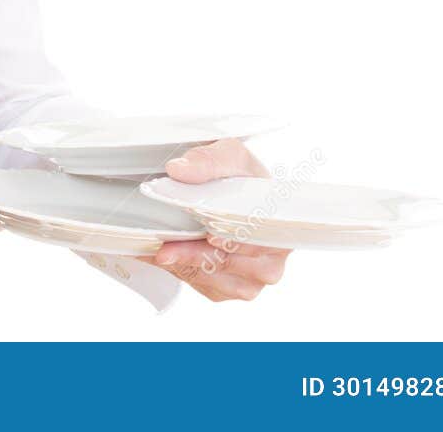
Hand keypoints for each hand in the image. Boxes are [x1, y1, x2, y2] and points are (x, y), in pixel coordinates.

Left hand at [143, 137, 289, 302]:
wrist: (229, 190)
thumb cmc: (239, 176)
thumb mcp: (228, 155)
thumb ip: (207, 161)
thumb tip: (180, 170)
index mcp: (280, 227)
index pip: (258, 240)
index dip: (234, 240)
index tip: (210, 236)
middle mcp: (272, 258)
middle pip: (233, 264)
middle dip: (197, 255)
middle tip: (166, 250)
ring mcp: (253, 276)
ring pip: (218, 281)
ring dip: (186, 266)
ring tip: (161, 251)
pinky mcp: (232, 286)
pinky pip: (207, 287)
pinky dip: (183, 273)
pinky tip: (167, 258)